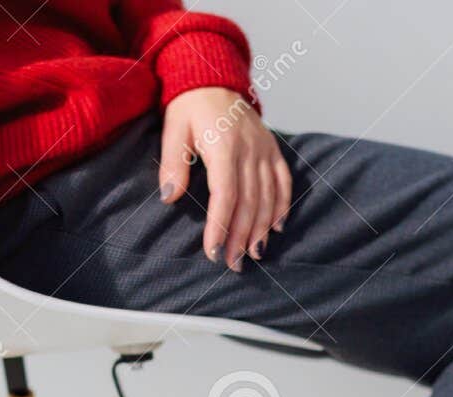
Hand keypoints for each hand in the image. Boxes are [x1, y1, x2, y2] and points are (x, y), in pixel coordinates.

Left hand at [158, 87, 291, 271]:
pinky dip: (281, 206)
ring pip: (267, 197)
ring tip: (252, 256)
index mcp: (224, 146)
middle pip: (248, 202)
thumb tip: (170, 198)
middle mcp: (249, 149)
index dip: (220, 226)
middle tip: (231, 265)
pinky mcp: (272, 149)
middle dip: (240, 237)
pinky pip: (283, 181)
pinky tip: (276, 229)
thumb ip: (173, 163)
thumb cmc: (189, 106)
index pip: (225, 194)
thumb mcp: (173, 129)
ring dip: (261, 230)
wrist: (214, 77)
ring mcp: (264, 150)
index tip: (212, 252)